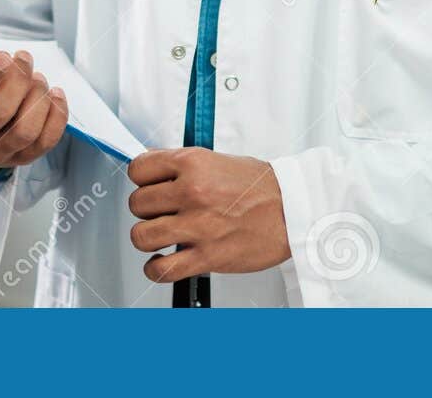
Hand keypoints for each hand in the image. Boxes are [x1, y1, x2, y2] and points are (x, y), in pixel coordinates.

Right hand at [0, 38, 67, 174]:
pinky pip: (44, 143)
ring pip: (24, 130)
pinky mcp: (22, 159)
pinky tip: (56, 94)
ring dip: (37, 99)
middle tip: (23, 57)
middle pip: (0, 114)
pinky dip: (55, 118)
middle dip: (17, 81)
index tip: (2, 55)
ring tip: (38, 75)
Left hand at [126, 148, 290, 282]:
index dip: (142, 179)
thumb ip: (183, 166)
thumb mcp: (217, 161)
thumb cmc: (262, 187)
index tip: (149, 186)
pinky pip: (162, 269)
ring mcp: (198, 225)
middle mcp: (192, 192)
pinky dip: (156, 269)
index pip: (138, 169)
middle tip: (163, 212)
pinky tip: (163, 261)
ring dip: (149, 238)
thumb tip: (152, 174)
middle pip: (137, 204)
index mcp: (193, 163)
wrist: (294, 209)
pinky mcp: (207, 256)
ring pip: (142, 236)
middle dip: (147, 210)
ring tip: (162, 236)